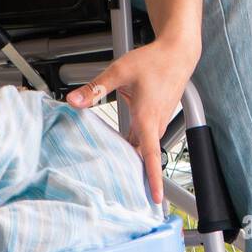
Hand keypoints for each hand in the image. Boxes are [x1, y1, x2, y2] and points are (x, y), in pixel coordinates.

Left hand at [66, 36, 198, 204]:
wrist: (178, 53)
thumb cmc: (154, 61)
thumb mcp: (120, 71)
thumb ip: (96, 88)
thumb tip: (74, 101)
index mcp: (147, 118)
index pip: (151, 156)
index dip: (153, 179)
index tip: (156, 199)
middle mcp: (155, 123)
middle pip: (143, 156)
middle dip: (134, 174)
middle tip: (122, 193)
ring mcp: (158, 121)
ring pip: (143, 147)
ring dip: (132, 158)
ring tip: (117, 171)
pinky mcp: (157, 116)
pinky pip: (144, 137)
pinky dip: (134, 144)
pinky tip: (122, 143)